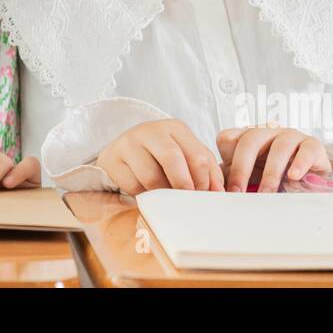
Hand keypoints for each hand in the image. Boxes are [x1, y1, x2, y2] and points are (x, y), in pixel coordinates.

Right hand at [96, 119, 223, 194]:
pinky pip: (132, 185)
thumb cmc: (162, 158)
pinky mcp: (113, 159)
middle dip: (183, 186)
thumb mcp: (186, 156)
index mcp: (175, 128)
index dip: (205, 181)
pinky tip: (146, 194)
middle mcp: (151, 131)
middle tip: (187, 204)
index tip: (204, 198)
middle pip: (172, 158)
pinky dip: (143, 195)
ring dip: (162, 195)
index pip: (197, 155)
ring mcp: (129, 143)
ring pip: (151, 176)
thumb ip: (207, 172)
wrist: (123, 150)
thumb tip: (220, 195)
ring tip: (166, 200)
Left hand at [215, 127, 331, 192]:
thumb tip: (212, 195)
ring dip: (271, 172)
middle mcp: (267, 133)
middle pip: (250, 141)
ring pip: (279, 147)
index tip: (222, 186)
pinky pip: (306, 150)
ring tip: (267, 192)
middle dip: (242, 168)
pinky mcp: (312, 145)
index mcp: (247, 138)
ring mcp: (290, 136)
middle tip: (238, 192)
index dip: (222, 161)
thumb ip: (233, 179)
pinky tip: (293, 176)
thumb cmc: (274, 174)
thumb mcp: (250, 176)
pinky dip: (299, 163)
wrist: (311, 173)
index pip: (228, 138)